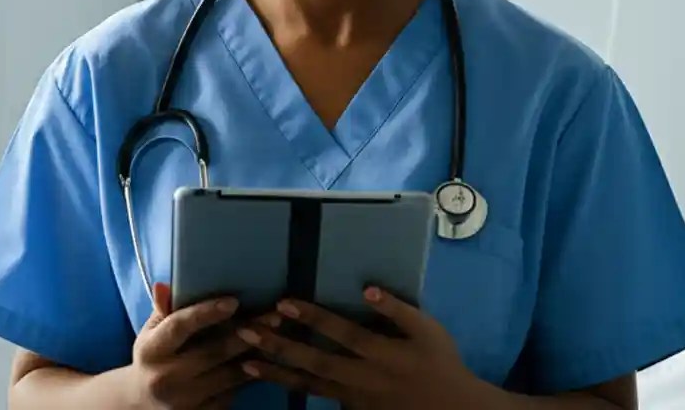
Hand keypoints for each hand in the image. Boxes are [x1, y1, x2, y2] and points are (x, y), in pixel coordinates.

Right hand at [126, 283, 271, 409]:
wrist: (144, 404)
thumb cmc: (153, 359)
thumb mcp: (151, 333)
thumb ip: (162, 310)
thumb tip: (164, 284)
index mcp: (151, 351)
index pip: (179, 327)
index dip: (206, 313)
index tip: (233, 301)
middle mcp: (166, 378)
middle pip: (213, 352)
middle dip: (246, 332)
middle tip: (273, 316)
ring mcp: (185, 401)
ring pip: (230, 375)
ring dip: (256, 355)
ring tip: (278, 335)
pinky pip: (234, 394)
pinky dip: (252, 376)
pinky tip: (268, 361)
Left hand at [235, 287, 485, 408]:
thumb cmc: (439, 362)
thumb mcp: (429, 330)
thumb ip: (398, 310)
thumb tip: (368, 288)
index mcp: (383, 354)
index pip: (343, 334)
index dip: (314, 318)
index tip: (284, 303)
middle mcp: (364, 377)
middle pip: (316, 362)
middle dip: (280, 347)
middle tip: (247, 331)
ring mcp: (354, 398)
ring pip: (310, 385)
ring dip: (276, 373)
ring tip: (244, 362)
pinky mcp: (350, 409)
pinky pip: (316, 397)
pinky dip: (291, 387)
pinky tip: (268, 378)